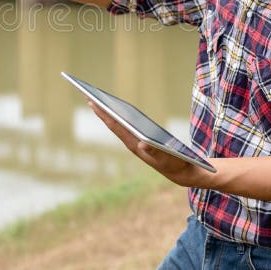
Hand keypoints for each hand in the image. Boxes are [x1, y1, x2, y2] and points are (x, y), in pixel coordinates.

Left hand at [88, 102, 209, 187]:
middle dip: (102, 112)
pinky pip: (126, 128)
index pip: (116, 126)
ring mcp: (136, 143)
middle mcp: (133, 144)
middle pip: (113, 125)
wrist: (183, 173)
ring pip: (118, 126)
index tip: (93, 102)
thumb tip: (142, 144)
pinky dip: (118, 118)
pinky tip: (116, 113)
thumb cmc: (176, 163)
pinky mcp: (142, 143)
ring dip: (108, 115)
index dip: (104, 114)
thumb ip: (156, 152)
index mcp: (135, 145)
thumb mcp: (168, 158)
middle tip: (88, 97)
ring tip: (98, 103)